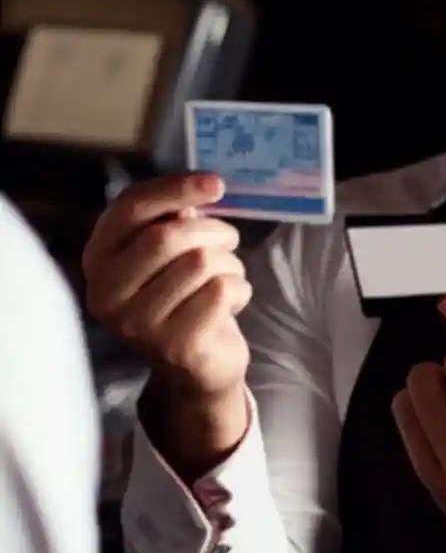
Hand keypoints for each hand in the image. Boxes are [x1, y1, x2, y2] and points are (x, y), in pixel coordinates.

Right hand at [83, 174, 251, 461]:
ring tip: (227, 277)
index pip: (129, 209)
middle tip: (228, 241)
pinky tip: (231, 303)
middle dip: (212, 231)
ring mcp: (138, 325)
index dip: (174, 189)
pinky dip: (240, 289)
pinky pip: (222, 292)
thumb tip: (201, 186)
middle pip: (169, 236)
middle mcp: (106, 294)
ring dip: (230, 263)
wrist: (197, 369)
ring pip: (201, 263)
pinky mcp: (176, 346)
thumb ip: (173, 219)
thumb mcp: (168, 256)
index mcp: (98, 260)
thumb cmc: (184, 298)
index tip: (215, 182)